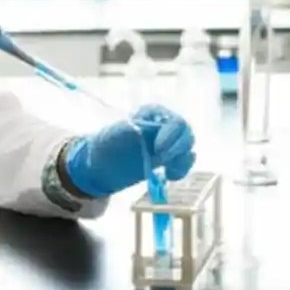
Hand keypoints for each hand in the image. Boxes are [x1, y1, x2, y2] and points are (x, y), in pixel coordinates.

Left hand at [64, 104, 195, 198]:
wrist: (102, 163)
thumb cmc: (106, 144)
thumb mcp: (113, 136)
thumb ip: (128, 131)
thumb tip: (140, 130)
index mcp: (152, 114)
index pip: (174, 121)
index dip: (171, 136)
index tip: (158, 149)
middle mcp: (164, 125)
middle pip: (186, 134)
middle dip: (177, 149)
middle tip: (161, 161)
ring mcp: (168, 142)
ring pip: (187, 148)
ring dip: (181, 161)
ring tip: (166, 171)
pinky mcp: (169, 158)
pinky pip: (184, 162)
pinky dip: (181, 170)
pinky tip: (169, 176)